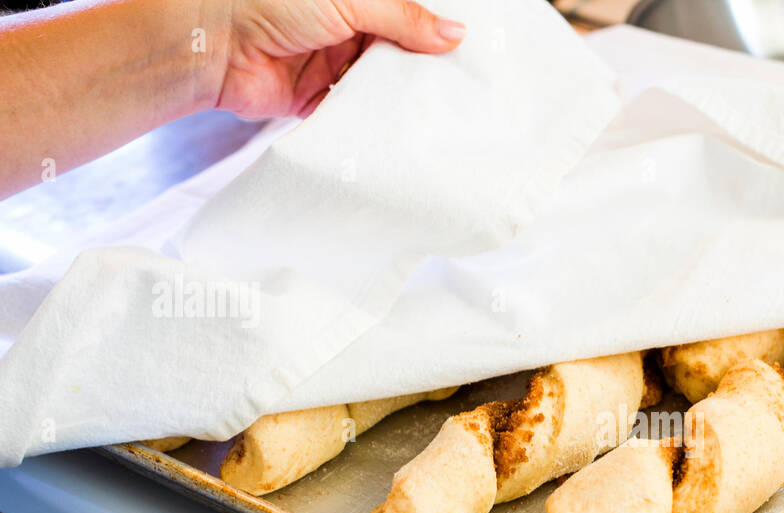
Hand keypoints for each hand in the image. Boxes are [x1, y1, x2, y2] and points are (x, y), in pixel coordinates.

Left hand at [215, 0, 464, 118]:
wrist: (212, 43)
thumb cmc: (270, 1)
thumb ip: (404, 17)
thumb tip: (456, 34)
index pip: (408, 12)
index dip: (437, 27)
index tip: (472, 47)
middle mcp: (347, 26)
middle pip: (400, 50)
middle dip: (426, 67)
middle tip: (467, 88)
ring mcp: (333, 63)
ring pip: (381, 84)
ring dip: (402, 96)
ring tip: (441, 112)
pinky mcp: (319, 100)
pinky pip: (356, 113)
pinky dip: (374, 121)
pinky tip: (402, 130)